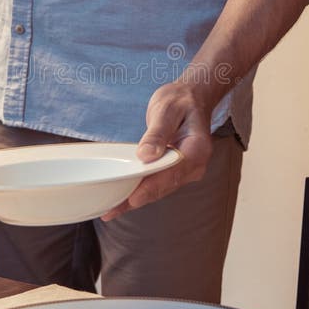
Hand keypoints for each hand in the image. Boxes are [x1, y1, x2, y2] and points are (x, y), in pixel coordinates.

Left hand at [101, 80, 213, 220]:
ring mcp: (187, 171)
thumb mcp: (166, 109)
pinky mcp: (176, 172)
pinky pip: (157, 185)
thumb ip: (158, 132)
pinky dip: (139, 192)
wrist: (191, 99)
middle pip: (164, 187)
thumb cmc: (180, 101)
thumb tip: (146, 155)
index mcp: (198, 148)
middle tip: (111, 210)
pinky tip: (121, 201)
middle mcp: (195, 165)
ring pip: (159, 190)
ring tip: (110, 209)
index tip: (133, 198)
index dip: (151, 187)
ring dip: (135, 199)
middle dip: (138, 198)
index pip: (172, 173)